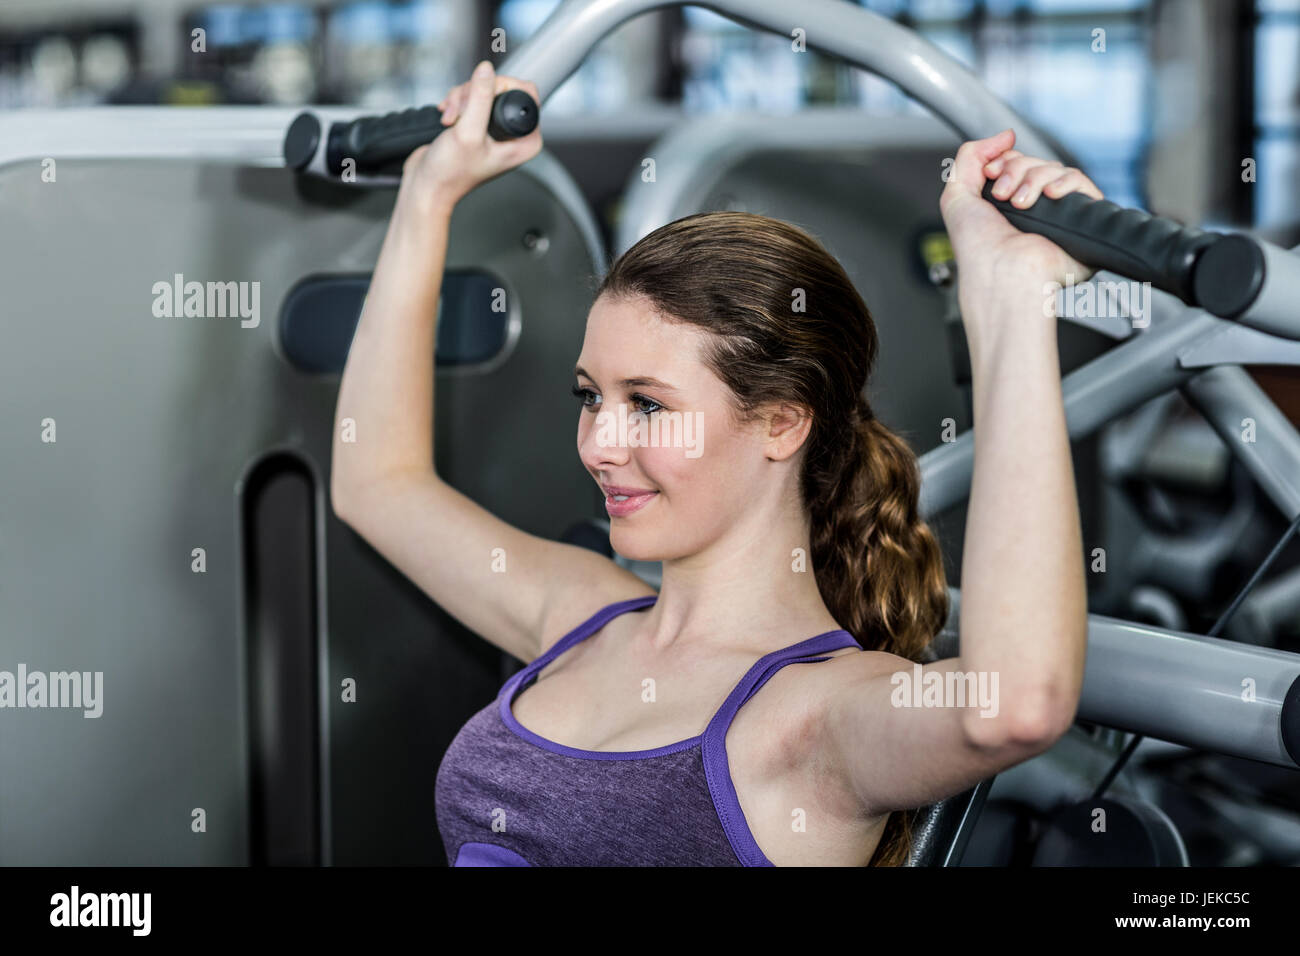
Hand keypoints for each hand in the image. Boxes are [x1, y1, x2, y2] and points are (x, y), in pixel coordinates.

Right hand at [401, 60, 542, 210]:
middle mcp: (515, 135)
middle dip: (475, 93)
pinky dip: (456, 103)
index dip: (500, 87)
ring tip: (450, 120)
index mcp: (526, 141)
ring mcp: (496, 129)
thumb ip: (480, 97)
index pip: (526, 92)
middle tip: (460, 113)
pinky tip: (448, 119)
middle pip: (502, 87)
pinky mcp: (479, 124)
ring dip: (461, 99)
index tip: (479, 100)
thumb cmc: (450, 172)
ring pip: (483, 90)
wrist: (428, 184)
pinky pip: (471, 98)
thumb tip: (487, 69)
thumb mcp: (468, 132)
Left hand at [940, 128, 1103, 311]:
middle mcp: (1033, 210)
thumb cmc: (978, 249)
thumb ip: (970, 157)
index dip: (1004, 161)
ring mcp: (1057, 215)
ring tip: (1021, 203)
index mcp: (1006, 206)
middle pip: (1036, 163)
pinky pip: (1081, 184)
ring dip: (1035, 179)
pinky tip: (1050, 196)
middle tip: (1003, 194)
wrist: (1001, 274)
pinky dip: (1065, 182)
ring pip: (1057, 170)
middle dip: (1016, 169)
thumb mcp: (956, 196)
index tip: (991, 174)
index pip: (1017, 164)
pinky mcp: (1081, 221)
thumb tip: (1006, 135)